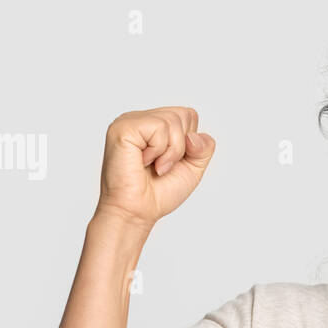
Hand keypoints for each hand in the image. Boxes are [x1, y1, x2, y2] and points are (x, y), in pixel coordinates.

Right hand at [97, 106, 215, 230]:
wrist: (136, 212)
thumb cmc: (157, 193)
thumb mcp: (193, 168)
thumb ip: (204, 148)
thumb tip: (193, 135)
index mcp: (153, 126)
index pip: (187, 115)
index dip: (188, 143)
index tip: (171, 162)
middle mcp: (140, 119)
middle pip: (183, 114)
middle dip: (181, 147)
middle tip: (162, 166)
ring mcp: (129, 121)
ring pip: (172, 119)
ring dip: (171, 151)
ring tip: (155, 166)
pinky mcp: (123, 128)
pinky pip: (158, 127)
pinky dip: (159, 150)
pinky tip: (143, 162)